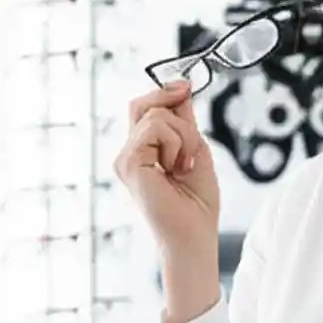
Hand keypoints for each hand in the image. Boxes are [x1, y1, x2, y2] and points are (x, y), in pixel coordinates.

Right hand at [113, 80, 219, 259]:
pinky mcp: (128, 162)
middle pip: (144, 104)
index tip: (185, 88)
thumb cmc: (196, 203)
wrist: (195, 234)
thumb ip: (183, 120)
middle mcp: (129, 152)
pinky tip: (176, 167)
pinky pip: (155, 127)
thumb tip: (180, 88)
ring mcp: (125, 158)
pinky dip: (176, 142)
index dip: (165, 93)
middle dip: (177, 114)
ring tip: (184, 164)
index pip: (146, 107)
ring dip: (183, 135)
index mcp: (142, 150)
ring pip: (155, 115)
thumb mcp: (195, 148)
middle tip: (191, 145)